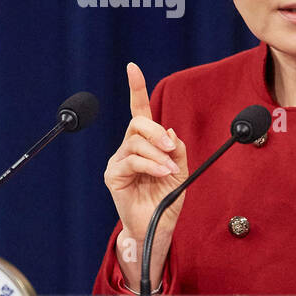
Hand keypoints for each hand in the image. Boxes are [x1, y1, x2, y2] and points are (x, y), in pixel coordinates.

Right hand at [103, 62, 188, 288]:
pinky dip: (150, 165)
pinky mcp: (114, 176)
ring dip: (157, 154)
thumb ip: (177, 149)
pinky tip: (161, 173)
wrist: (157, 228)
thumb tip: (168, 130)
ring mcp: (119, 161)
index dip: (136, 89)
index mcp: (145, 143)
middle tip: (171, 148)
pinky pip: (131, 161)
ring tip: (168, 170)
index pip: (138, 111)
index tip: (132, 68)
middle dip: (157, 132)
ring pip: (135, 142)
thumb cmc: (167, 199)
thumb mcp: (181, 170)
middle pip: (138, 124)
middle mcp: (128, 148)